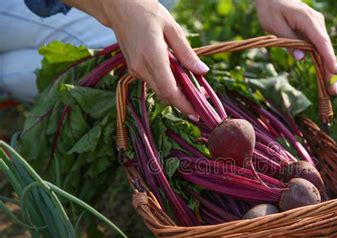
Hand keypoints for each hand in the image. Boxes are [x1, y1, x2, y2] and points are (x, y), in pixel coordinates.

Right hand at [63, 0, 207, 118]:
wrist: (119, 7)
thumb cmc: (147, 12)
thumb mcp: (172, 28)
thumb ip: (187, 53)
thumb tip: (203, 71)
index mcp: (152, 56)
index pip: (169, 89)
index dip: (183, 104)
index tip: (197, 112)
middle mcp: (141, 67)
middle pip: (165, 95)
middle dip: (183, 103)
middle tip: (200, 104)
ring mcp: (135, 70)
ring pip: (159, 91)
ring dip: (176, 96)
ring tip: (193, 93)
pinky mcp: (134, 70)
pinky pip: (153, 83)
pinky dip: (167, 86)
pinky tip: (179, 81)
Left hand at [256, 0, 336, 94]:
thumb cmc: (270, 9)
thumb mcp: (274, 26)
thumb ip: (288, 42)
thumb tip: (302, 59)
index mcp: (307, 19)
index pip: (321, 42)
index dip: (328, 58)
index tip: (334, 72)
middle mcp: (316, 22)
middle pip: (326, 48)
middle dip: (330, 70)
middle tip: (333, 91)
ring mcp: (317, 25)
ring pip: (324, 49)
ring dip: (327, 68)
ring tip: (330, 88)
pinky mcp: (314, 30)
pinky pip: (319, 47)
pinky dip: (322, 61)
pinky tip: (325, 76)